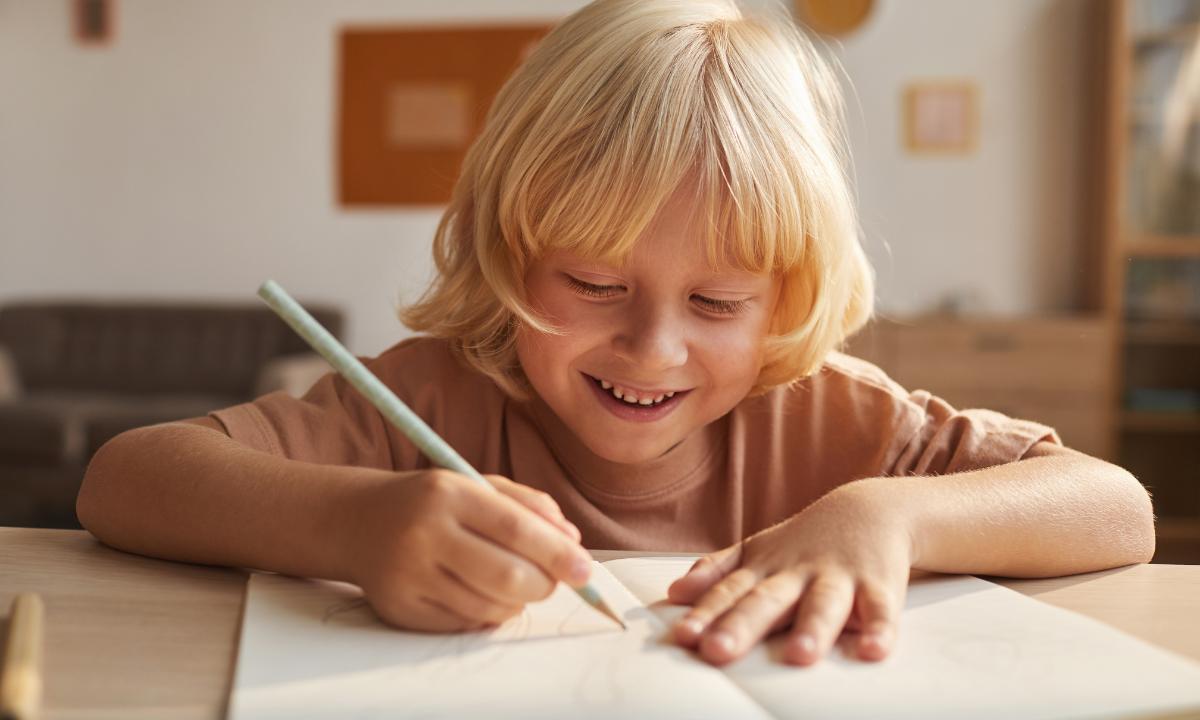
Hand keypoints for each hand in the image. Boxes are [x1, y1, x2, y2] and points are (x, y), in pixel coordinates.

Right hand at [347, 469, 590, 631]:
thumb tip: (573, 541)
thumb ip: (529, 507)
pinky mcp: (399, 608)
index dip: (557, 553)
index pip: (515, 528)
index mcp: (448, 493)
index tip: (584, 570)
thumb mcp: (477, 486)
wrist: (358, 521)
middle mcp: (424, 533)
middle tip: (551, 581)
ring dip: (516, 602)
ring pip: (488, 607)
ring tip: (511, 582)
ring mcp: (408, 574)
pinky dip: (486, 614)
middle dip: (543, 585)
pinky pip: (463, 624)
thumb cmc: (433, 503)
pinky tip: (479, 593)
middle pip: (505, 575)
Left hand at [668, 480, 912, 665]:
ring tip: (800, 655)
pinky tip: (873, 651)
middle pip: (767, 601)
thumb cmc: (805, 541)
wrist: (870, 509)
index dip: (706, 614)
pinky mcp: (879, 586)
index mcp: (765, 570)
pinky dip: (880, 629)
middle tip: (718, 650)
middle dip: (742, 625)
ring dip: (813, 628)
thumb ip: (717, 572)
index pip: (730, 594)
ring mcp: (838, 578)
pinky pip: (881, 610)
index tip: (684, 637)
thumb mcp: (757, 551)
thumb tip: (675, 592)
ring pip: (824, 604)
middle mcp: (797, 574)